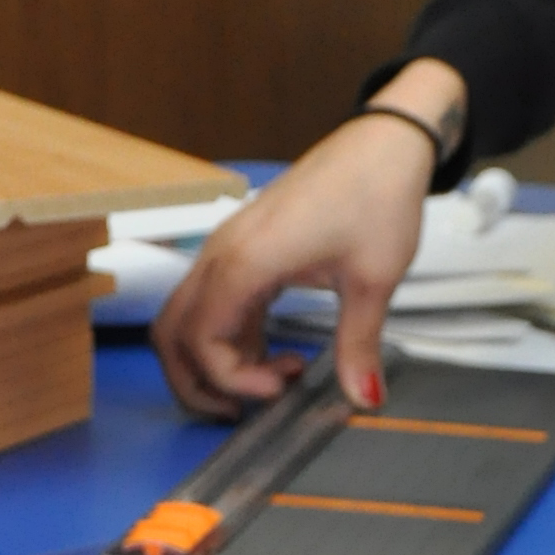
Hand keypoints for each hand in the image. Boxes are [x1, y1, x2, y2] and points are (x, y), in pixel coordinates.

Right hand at [150, 62, 461, 418]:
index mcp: (246, 260)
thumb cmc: (376, 191)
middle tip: (243, 412)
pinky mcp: (242, 248)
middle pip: (172, 333)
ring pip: (185, 319)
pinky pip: (213, 303)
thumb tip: (362, 397)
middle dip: (197, 382)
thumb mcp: (374, 279)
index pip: (202, 340)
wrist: (383, 143)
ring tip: (266, 384)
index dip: (233, 380)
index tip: (280, 391)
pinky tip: (276, 352)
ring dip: (212, 361)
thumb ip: (359, 345)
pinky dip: (230, 338)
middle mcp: (223, 253)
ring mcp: (228, 249)